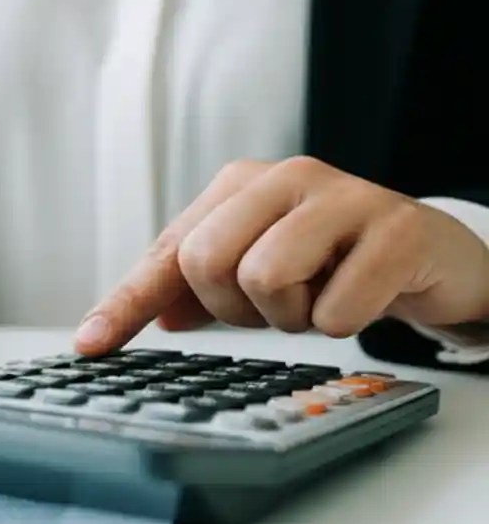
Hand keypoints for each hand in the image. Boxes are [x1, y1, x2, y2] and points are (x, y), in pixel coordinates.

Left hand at [76, 156, 488, 354]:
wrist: (433, 257)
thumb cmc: (332, 262)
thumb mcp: (256, 272)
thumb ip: (194, 290)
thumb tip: (142, 319)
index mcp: (238, 184)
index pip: (166, 251)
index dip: (127, 302)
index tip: (91, 346)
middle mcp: (284, 177)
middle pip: (206, 260)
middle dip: (234, 307)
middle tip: (276, 305)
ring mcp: (343, 196)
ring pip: (265, 278)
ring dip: (291, 315)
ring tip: (320, 298)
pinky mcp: (396, 228)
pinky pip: (335, 307)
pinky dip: (342, 321)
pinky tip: (363, 298)